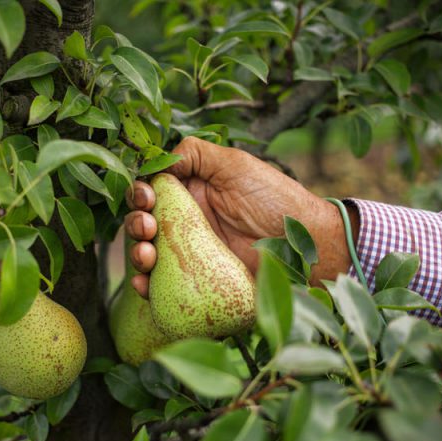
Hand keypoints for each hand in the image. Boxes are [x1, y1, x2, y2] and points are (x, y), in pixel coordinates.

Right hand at [124, 137, 357, 296]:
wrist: (304, 244)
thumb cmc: (274, 199)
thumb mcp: (235, 166)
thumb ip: (196, 154)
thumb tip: (160, 159)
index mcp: (193, 192)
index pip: (153, 192)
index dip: (141, 194)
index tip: (145, 198)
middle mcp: (188, 222)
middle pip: (146, 223)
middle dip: (136, 223)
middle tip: (146, 227)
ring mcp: (193, 254)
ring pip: (150, 254)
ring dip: (138, 252)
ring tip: (146, 255)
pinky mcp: (200, 281)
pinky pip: (165, 286)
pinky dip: (146, 285)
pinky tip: (143, 283)